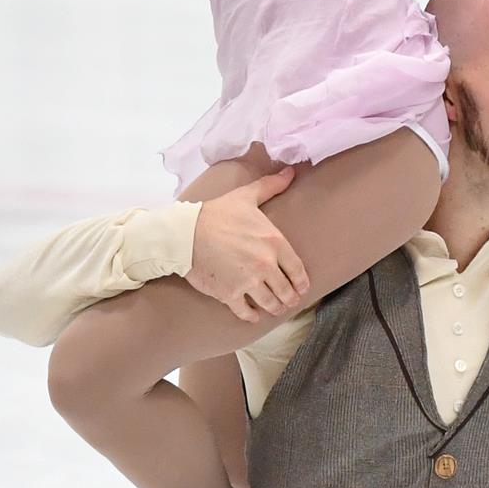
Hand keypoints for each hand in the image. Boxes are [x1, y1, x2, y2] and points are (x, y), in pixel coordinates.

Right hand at [187, 170, 310, 322]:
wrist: (186, 233)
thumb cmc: (217, 213)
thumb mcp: (246, 196)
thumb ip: (271, 186)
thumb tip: (291, 171)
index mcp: (274, 242)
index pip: (297, 270)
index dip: (302, 282)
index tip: (302, 288)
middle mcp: (265, 265)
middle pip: (286, 291)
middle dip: (289, 298)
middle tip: (289, 301)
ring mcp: (248, 282)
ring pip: (270, 303)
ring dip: (274, 308)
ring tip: (274, 309)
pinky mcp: (229, 295)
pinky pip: (246, 312)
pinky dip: (251, 316)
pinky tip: (253, 315)